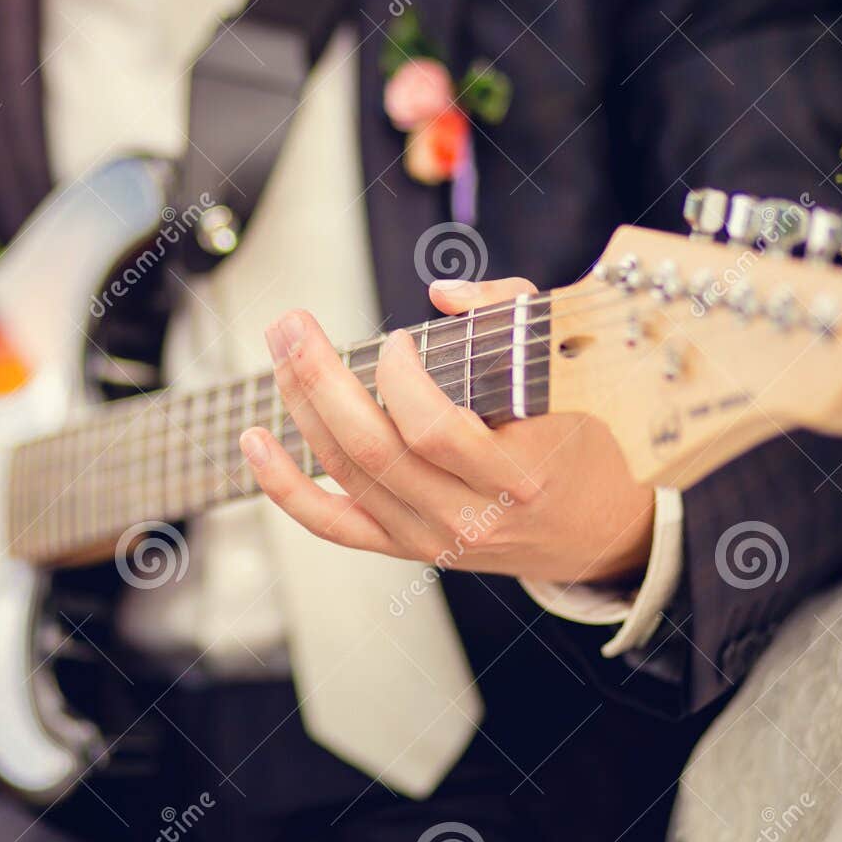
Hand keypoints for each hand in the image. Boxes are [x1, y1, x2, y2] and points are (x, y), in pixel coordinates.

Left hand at [240, 278, 654, 584]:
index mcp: (518, 472)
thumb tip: (444, 294)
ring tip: (281, 351)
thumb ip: (512, 317)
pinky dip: (285, 487)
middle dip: (320, 379)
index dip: (401, 378)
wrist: (588, 529)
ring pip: (347, 474)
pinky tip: (254, 443)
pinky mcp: (404, 547)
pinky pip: (332, 525)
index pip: (435, 428)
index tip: (399, 339)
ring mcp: (432, 537)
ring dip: (300, 408)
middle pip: (373, 449)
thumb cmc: (577, 444)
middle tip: (293, 325)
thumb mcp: (564, 375)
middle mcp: (469, 514)